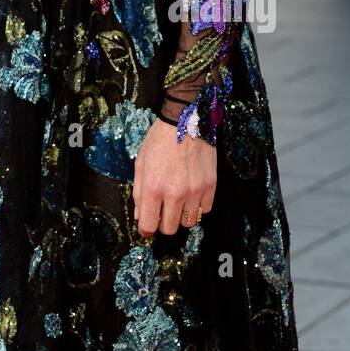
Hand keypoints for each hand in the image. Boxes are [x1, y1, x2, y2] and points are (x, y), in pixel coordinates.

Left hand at [133, 118, 215, 238]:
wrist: (185, 121)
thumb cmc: (159, 140)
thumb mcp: (140, 163)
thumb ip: (139, 192)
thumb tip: (140, 216)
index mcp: (152, 187)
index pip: (148, 226)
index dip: (145, 229)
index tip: (147, 225)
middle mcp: (174, 193)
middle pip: (169, 229)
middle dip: (163, 223)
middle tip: (162, 210)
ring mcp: (194, 191)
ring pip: (188, 222)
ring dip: (181, 215)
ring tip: (178, 200)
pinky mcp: (210, 186)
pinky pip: (204, 210)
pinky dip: (197, 206)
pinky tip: (191, 193)